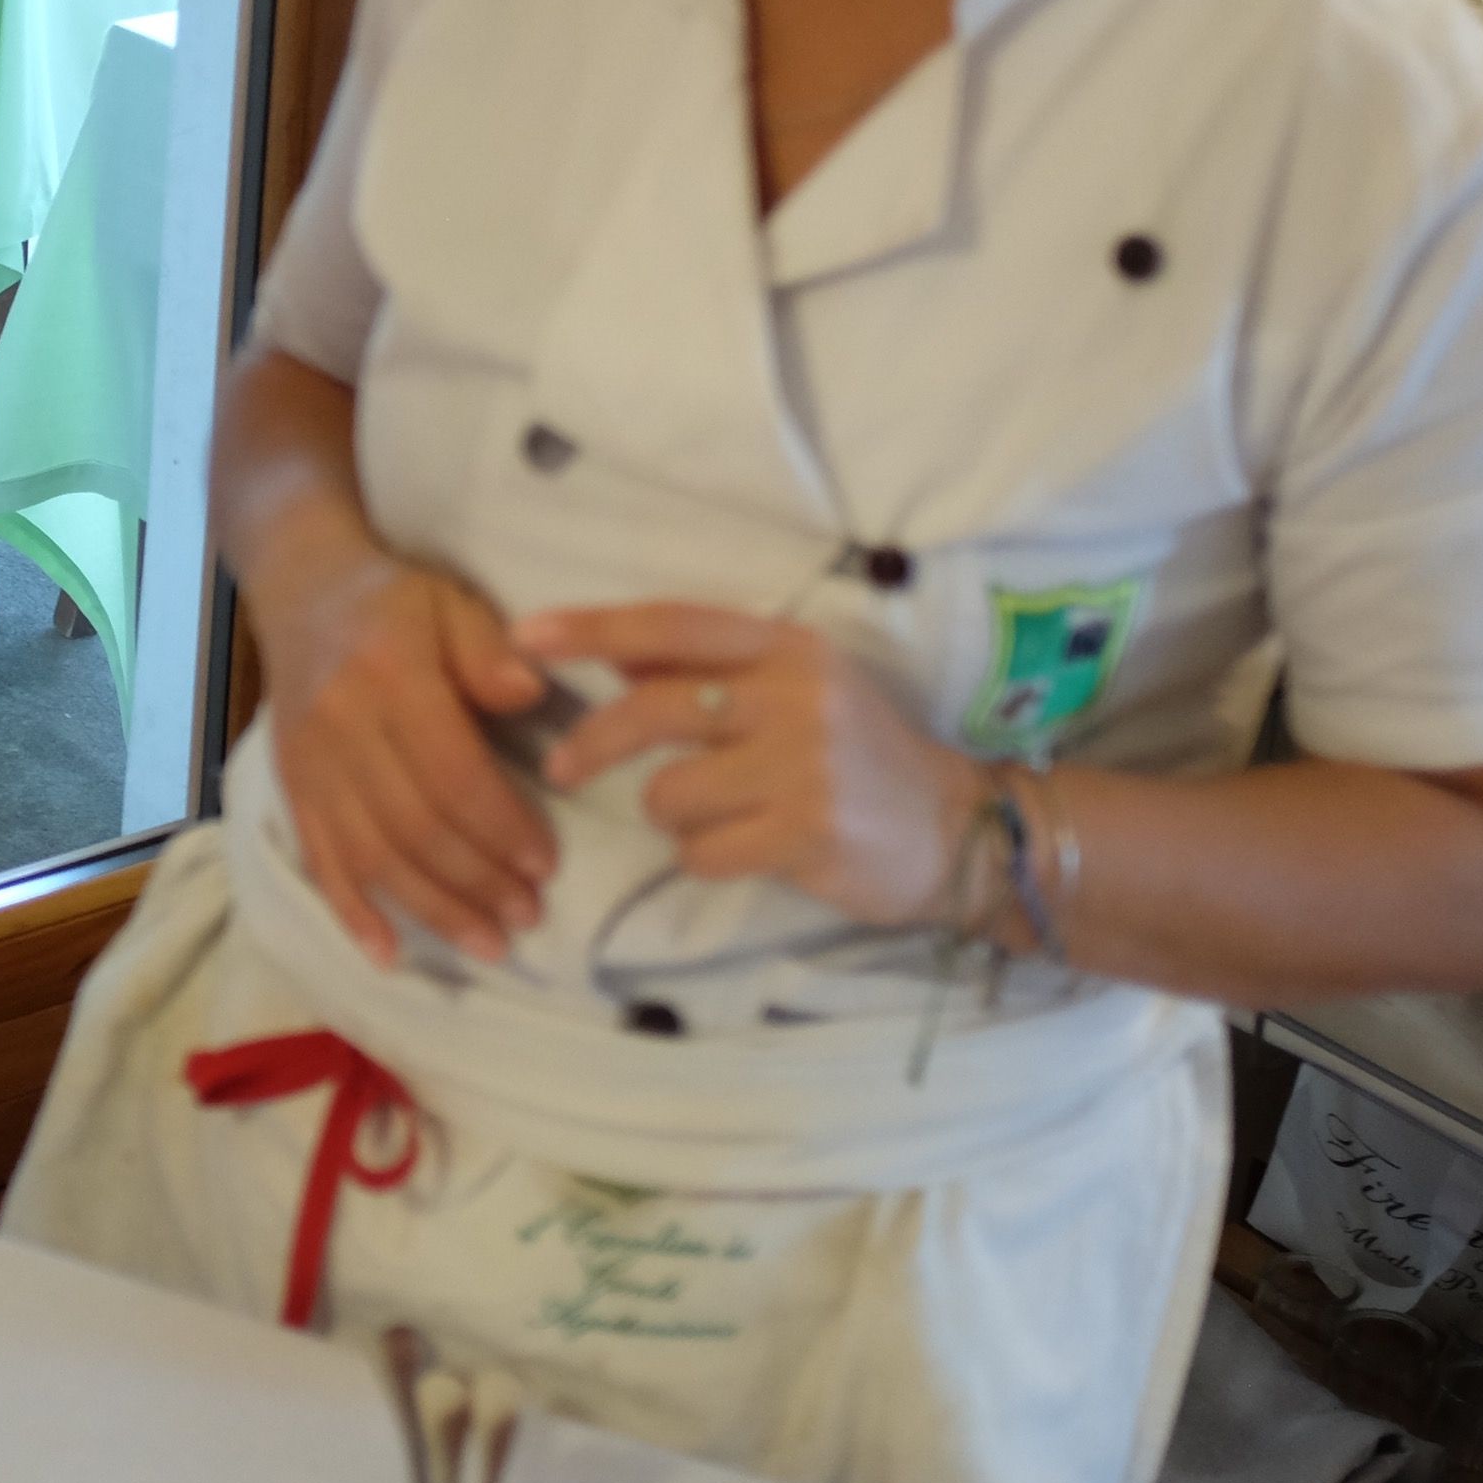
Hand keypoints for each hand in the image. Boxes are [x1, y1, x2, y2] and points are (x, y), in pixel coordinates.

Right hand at [261, 548, 560, 965]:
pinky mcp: (291, 788)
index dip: (501, 826)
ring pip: (371, 855)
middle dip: (476, 881)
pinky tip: (388, 954)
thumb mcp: (451, 603)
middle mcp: (341, 728)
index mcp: (390, 678)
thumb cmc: (395, 602)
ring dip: (431, 910)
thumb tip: (531, 692)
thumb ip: (489, 650)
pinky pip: (321, 859)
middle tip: (527, 916)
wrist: (300, 590)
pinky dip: (352, 912)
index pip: (452, 772)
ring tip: (487, 945)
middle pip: (414, 826)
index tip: (546, 864)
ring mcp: (310, 765)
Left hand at [523, 602, 980, 929]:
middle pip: (654, 708)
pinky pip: (700, 852)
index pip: (673, 625)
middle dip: (591, 742)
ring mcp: (805, 767)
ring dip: (674, 815)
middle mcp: (798, 697)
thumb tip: (612, 654)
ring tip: (721, 817)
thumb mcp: (796, 690)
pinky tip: (747, 850)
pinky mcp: (806, 834)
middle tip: (560, 766)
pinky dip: (706, 857)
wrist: (957, 828)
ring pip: (668, 793)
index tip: (524, 636)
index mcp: (790, 649)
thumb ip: (709, 670)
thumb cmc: (859, 755)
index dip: (593, 628)